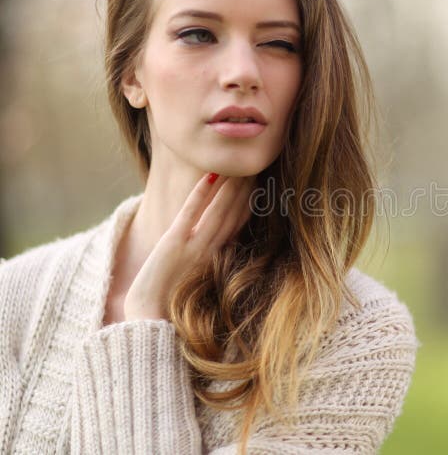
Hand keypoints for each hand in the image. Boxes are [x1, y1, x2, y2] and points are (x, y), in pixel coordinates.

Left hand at [123, 173, 254, 320]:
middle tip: (253, 169)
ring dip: (229, 188)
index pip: (238, 226)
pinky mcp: (175, 244)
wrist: (150, 318)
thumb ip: (204, 260)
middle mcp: (211, 252)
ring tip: (237, 168)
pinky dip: (201, 194)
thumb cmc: (168, 301)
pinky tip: (209, 177)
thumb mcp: (192, 277)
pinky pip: (191, 214)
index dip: (248, 204)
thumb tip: (212, 247)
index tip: (257, 185)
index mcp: (217, 259)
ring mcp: (194, 248)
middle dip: (244, 191)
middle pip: (233, 215)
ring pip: (218, 212)